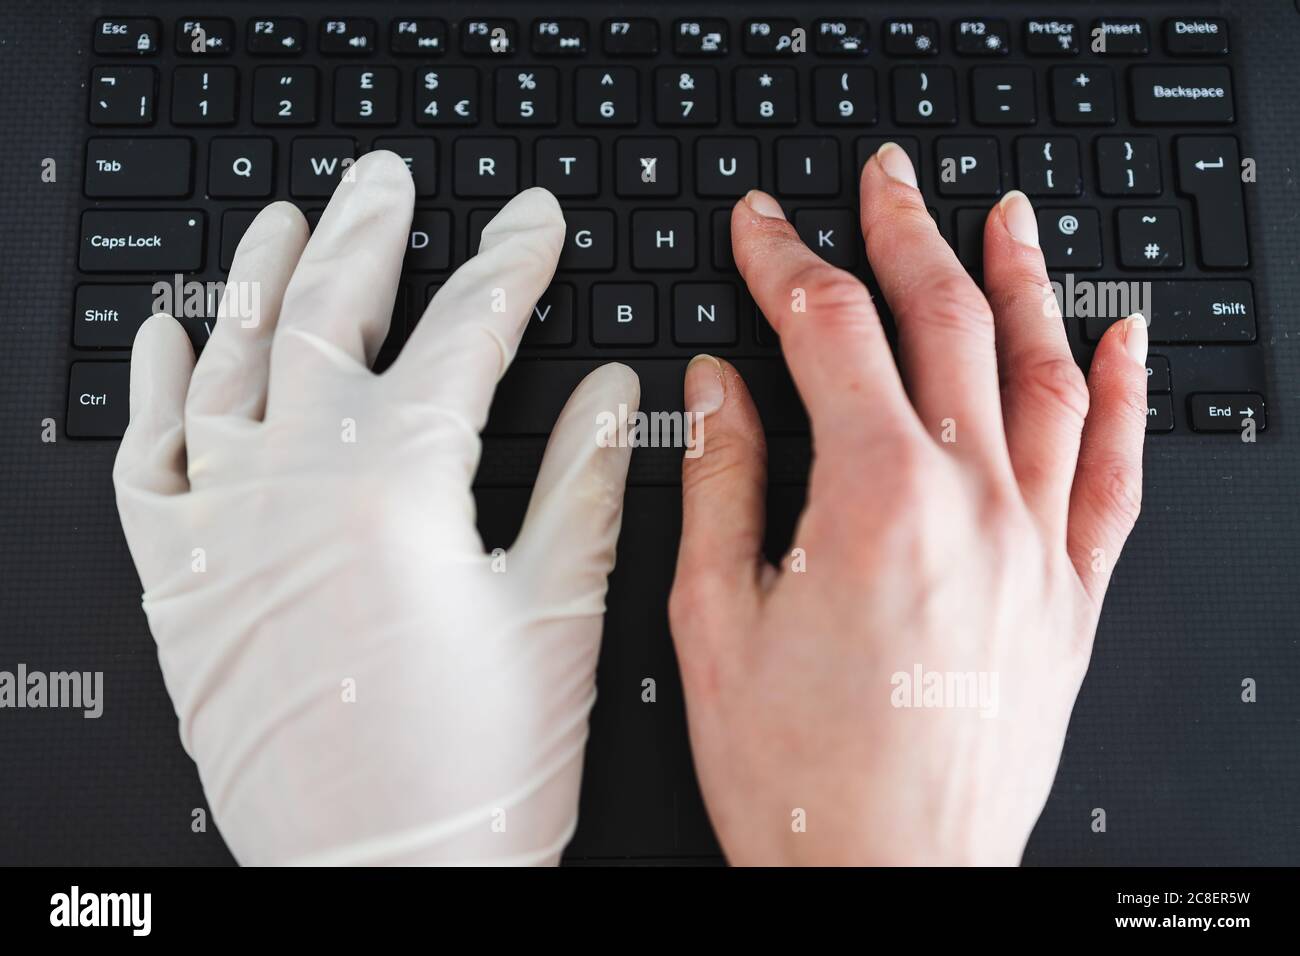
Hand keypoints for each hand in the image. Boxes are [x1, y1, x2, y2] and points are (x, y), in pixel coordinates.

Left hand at [114, 152, 638, 864]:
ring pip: (229, 362)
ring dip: (260, 277)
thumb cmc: (474, 774)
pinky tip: (170, 336)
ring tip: (289, 219)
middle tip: (390, 180)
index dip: (508, 264)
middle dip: (370, 232)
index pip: (464, 333)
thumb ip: (581, 478)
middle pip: (328, 316)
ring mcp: (225, 529)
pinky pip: (145, 457)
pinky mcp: (181, 582)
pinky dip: (154, 386)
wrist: (377, 883)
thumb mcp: (555, 614)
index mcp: (396, 487)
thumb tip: (613, 387)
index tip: (532, 223)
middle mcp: (293, 487)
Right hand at [669, 144, 1147, 864]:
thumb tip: (718, 383)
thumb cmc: (799, 771)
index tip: (761, 226)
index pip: (827, 328)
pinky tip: (1121, 340)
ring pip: (1042, 373)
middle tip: (884, 179)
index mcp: (874, 499)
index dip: (786, 259)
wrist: (887, 877)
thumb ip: (722, 479)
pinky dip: (1122, 395)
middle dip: (903, 232)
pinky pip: (1114, 474)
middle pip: (942, 321)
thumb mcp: (716, 618)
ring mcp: (1035, 547)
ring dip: (1021, 280)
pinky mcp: (1071, 598)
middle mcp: (971, 505)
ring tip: (1002, 216)